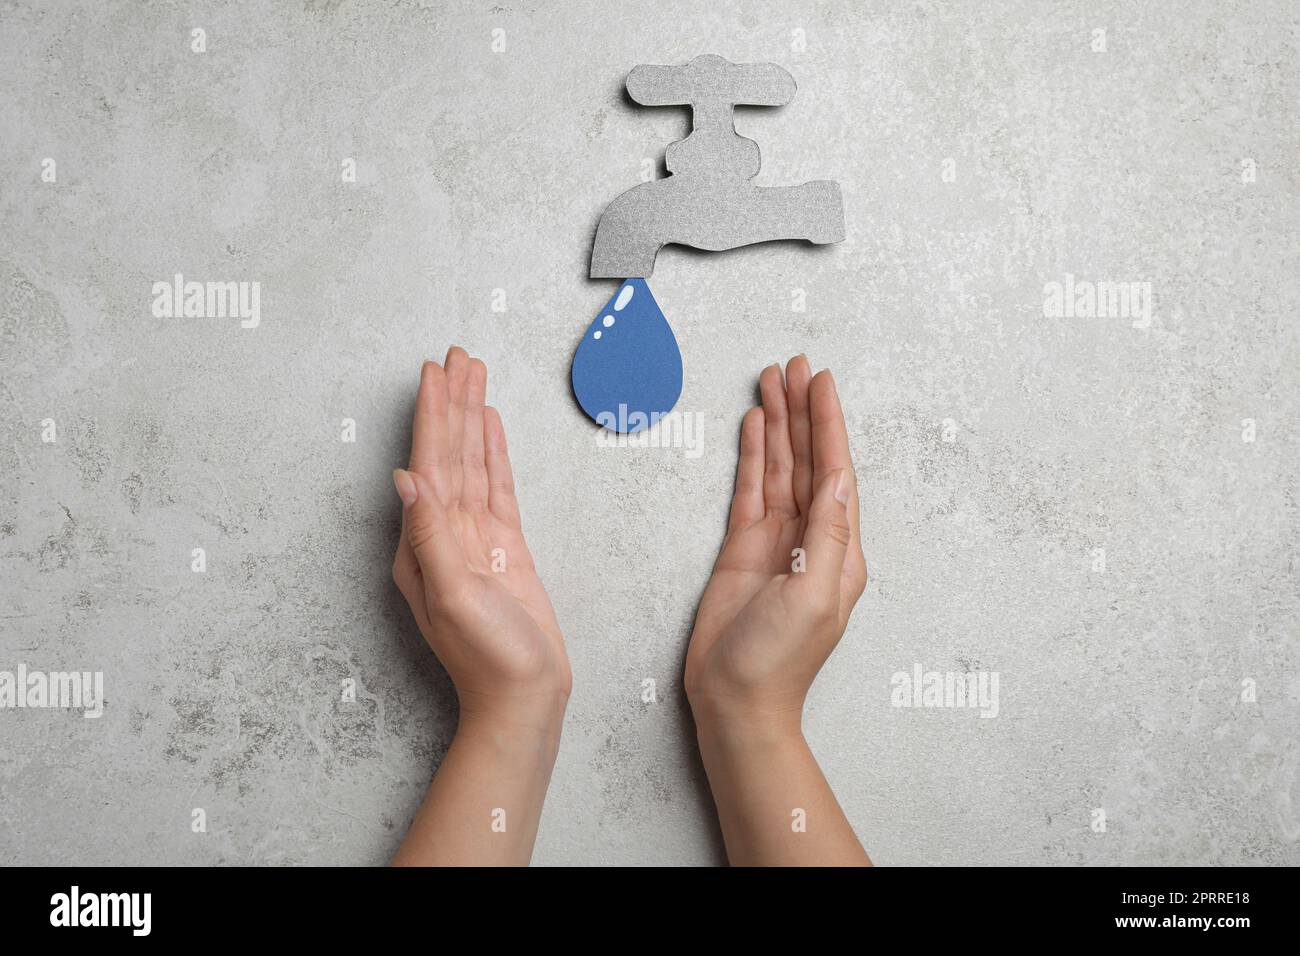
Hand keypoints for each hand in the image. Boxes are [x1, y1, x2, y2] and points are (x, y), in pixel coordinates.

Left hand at [391, 347, 570, 728]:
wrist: (524, 696)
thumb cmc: (487, 658)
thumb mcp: (452, 595)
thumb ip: (430, 534)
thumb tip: (405, 478)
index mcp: (421, 543)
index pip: (426, 464)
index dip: (431, 415)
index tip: (434, 373)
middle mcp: (443, 533)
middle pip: (449, 452)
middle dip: (452, 403)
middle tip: (457, 355)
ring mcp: (475, 538)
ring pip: (473, 462)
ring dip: (472, 418)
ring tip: (474, 374)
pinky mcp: (506, 547)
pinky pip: (497, 487)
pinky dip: (495, 453)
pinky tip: (492, 425)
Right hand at [685, 356, 866, 734]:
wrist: (736, 700)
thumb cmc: (779, 660)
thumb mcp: (815, 595)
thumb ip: (829, 534)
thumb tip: (841, 477)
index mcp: (840, 549)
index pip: (837, 470)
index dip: (828, 423)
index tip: (821, 381)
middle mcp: (812, 537)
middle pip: (809, 459)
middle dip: (802, 411)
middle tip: (793, 364)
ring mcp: (776, 540)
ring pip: (779, 468)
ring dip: (777, 425)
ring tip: (770, 380)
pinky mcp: (742, 548)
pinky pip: (750, 490)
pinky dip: (753, 457)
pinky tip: (754, 427)